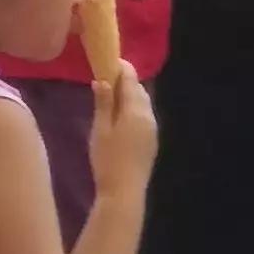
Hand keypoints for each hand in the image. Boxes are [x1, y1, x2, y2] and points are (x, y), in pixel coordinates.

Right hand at [86, 61, 157, 210]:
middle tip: (105, 80)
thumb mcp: (100, 129)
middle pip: (139, 90)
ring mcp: (153, 129)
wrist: (124, 192)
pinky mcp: (152, 140)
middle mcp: (149, 115)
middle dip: (125, 81)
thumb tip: (103, 79)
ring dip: (130, 96)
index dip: (120, 66)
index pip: (131, 79)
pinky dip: (134, 109)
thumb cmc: (107, 160)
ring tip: (110, 98)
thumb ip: (103, 103)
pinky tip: (120, 118)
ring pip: (143, 103)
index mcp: (136, 110)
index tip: (106, 60)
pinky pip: (144, 116)